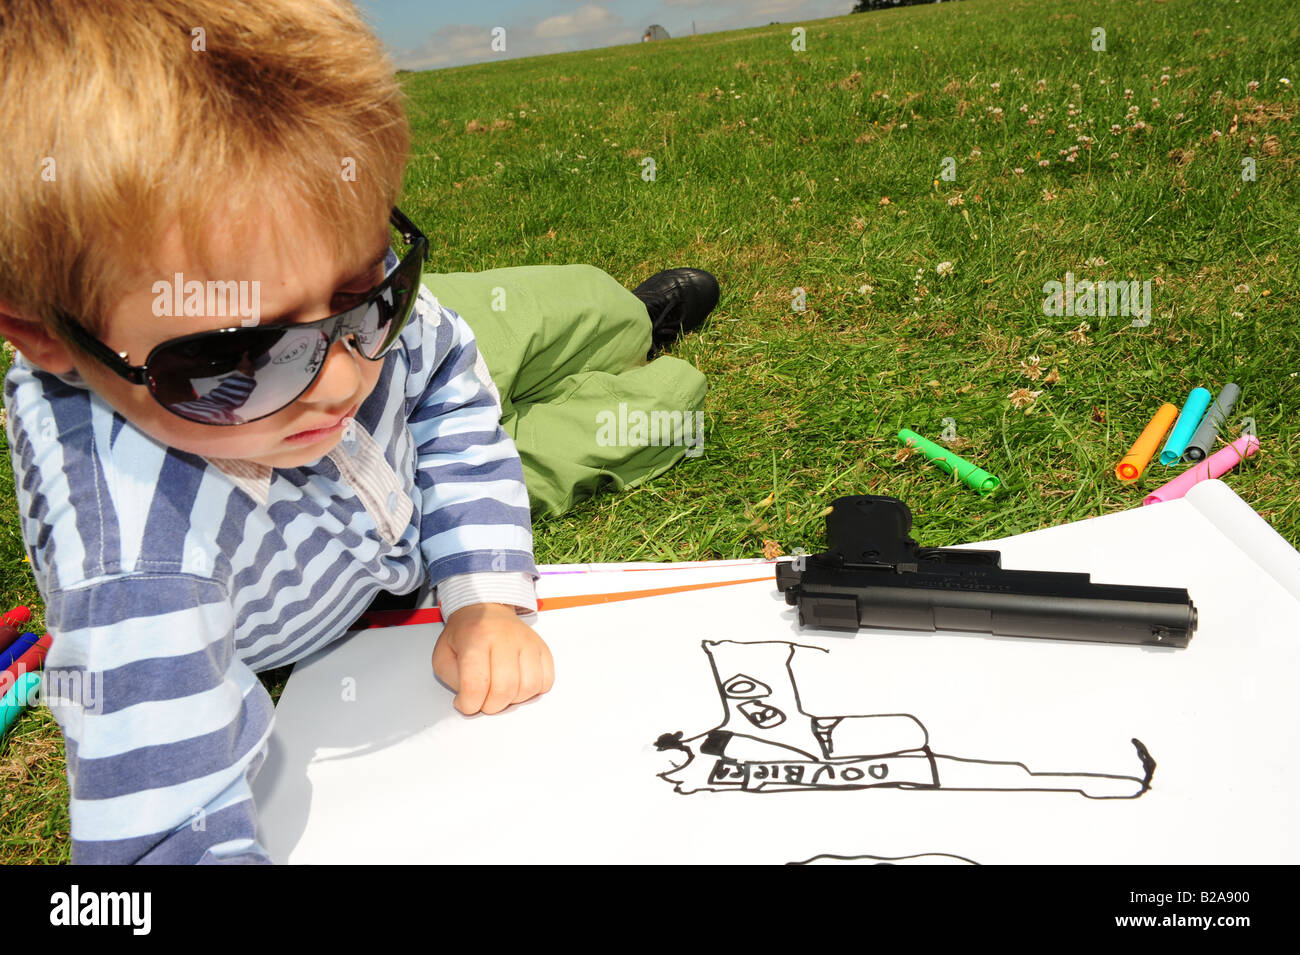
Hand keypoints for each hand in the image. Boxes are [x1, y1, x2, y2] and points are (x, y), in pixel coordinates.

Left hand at [431, 603, 554, 714]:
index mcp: (476, 638)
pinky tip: (517, 685)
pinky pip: (546, 681)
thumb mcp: (443, 653)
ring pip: (528, 687)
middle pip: (504, 689)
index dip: (469, 704)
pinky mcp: (542, 648)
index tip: (465, 703)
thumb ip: (452, 679)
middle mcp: (505, 638)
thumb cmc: (465, 633)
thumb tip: (469, 700)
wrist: (486, 607)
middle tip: (482, 701)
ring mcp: (527, 643)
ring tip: (500, 692)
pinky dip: (532, 691)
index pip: (476, 684)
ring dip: (512, 700)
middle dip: (491, 706)